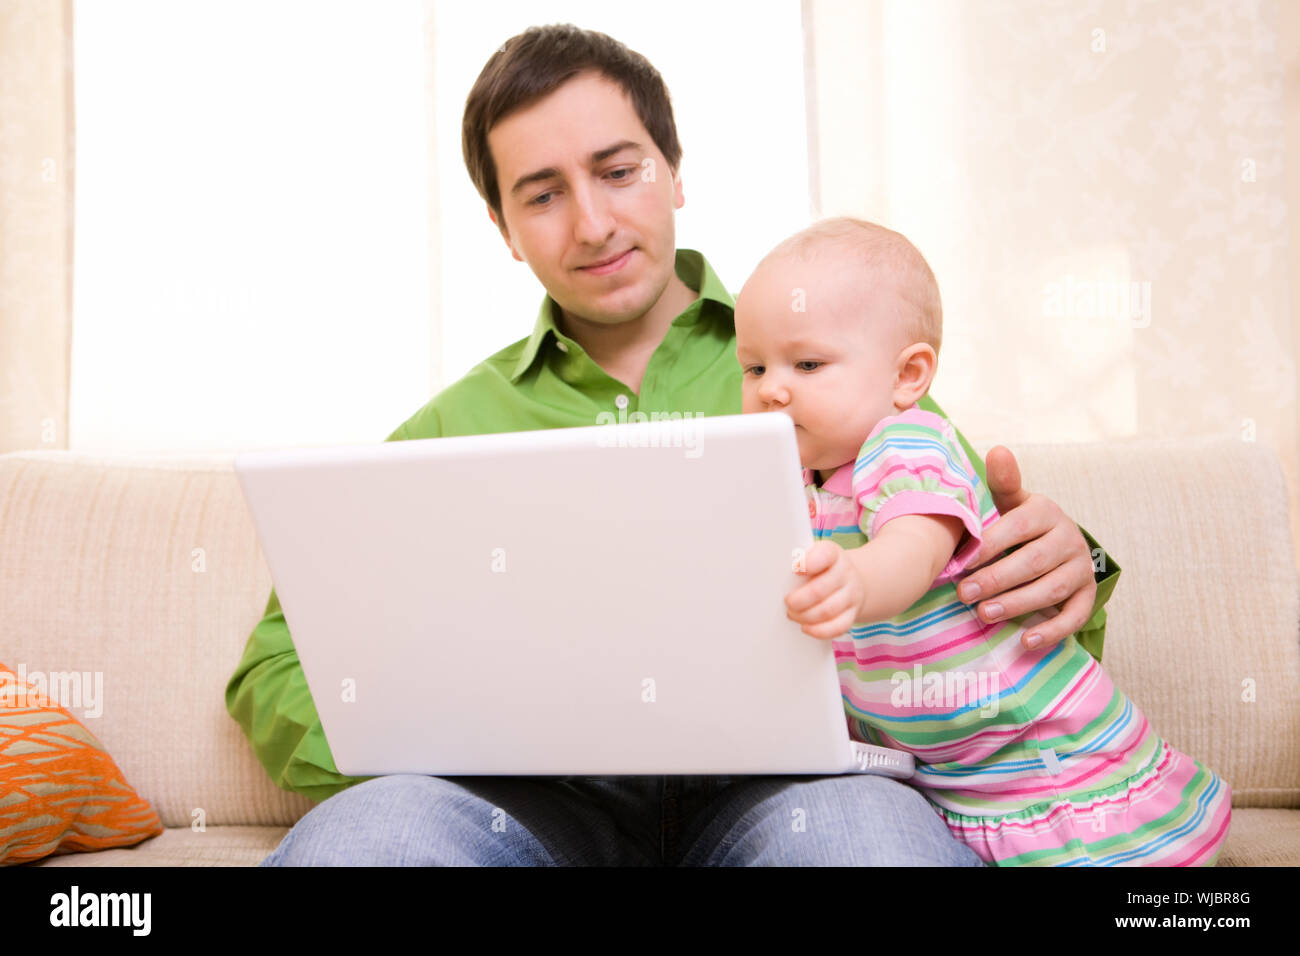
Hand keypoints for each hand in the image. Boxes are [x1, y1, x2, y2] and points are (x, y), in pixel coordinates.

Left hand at [785, 540, 864, 640]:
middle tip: (787, 601)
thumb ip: (797, 561)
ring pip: (827, 611)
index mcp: (832, 554)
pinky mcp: (852, 613)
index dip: (809, 563)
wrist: (850, 579)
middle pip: (820, 589)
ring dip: (804, 616)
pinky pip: (838, 627)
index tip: (795, 569)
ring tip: (792, 614)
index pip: (825, 554)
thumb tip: (774, 576)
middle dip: (798, 600)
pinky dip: (818, 631)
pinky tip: (805, 626)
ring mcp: (851, 594)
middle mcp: (845, 573)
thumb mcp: (812, 555)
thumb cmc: (822, 568)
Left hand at [958, 445, 1096, 651]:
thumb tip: (996, 450)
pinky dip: (1052, 630)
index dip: (989, 545)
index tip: (960, 562)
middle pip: (1033, 562)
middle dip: (996, 579)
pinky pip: (1074, 616)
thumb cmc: (1022, 526)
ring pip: (1051, 589)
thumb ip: (1003, 483)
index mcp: (1047, 511)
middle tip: (964, 594)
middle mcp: (1069, 538)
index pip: (1017, 527)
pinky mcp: (1087, 595)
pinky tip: (1026, 641)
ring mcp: (1081, 568)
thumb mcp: (1012, 504)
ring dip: (1017, 604)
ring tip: (984, 614)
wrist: (1058, 546)